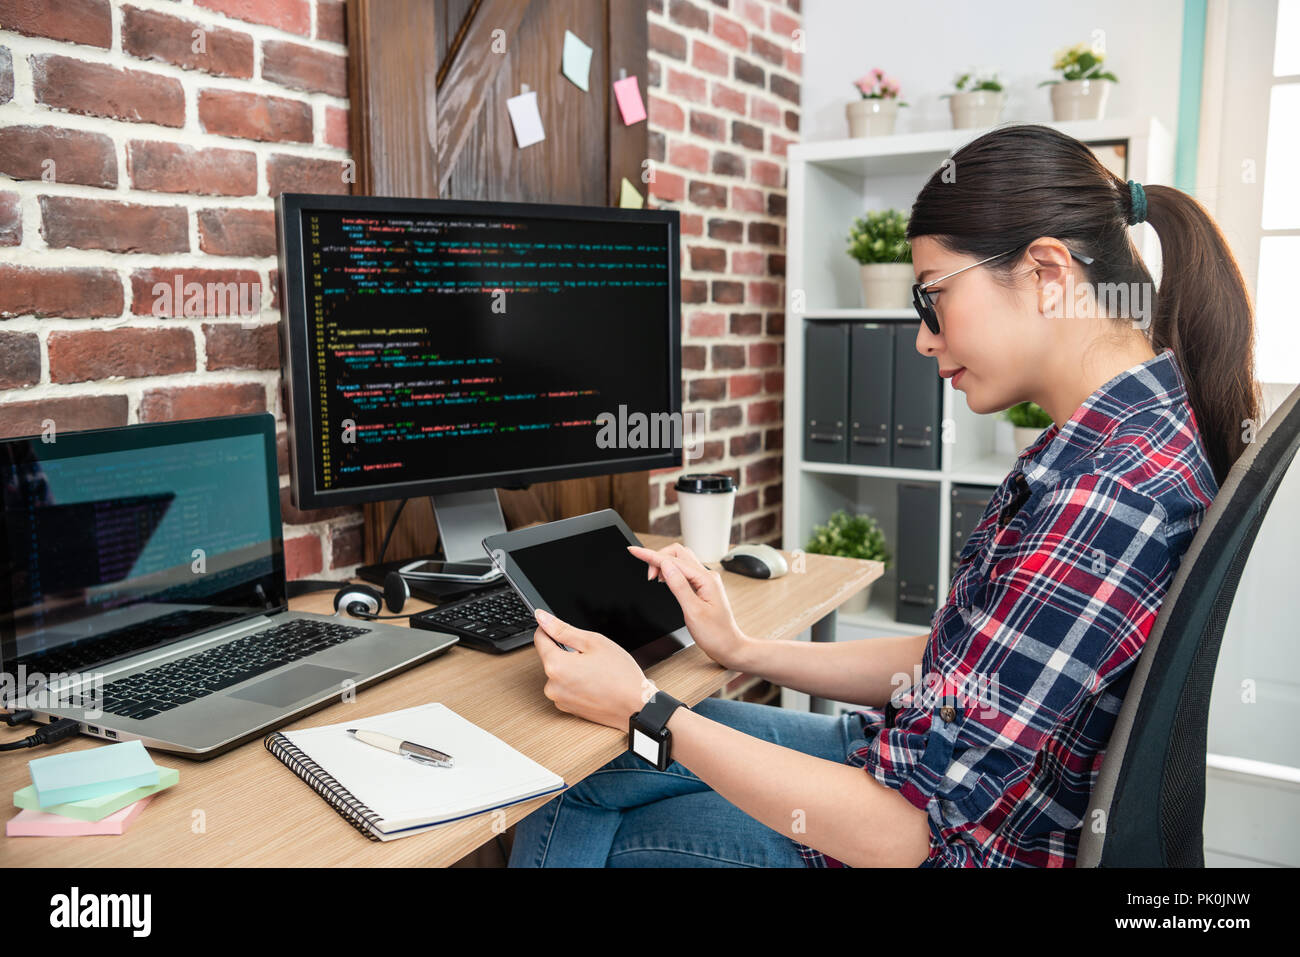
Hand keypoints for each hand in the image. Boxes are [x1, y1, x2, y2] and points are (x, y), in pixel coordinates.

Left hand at [531, 608, 656, 730]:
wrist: (635, 706)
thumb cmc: (620, 675)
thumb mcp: (593, 642)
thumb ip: (563, 629)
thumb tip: (542, 618)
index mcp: (555, 665)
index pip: (540, 638)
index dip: (550, 629)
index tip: (560, 628)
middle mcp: (552, 685)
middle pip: (551, 657)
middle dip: (567, 651)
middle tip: (591, 654)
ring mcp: (559, 699)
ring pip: (559, 672)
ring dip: (572, 668)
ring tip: (596, 671)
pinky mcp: (567, 708)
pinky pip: (566, 687)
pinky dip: (576, 682)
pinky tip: (595, 683)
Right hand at [626, 543, 751, 670]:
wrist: (729, 647)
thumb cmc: (715, 634)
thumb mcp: (693, 611)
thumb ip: (679, 586)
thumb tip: (665, 566)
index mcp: (706, 579)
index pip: (674, 560)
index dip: (651, 556)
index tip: (634, 551)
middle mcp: (707, 576)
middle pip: (678, 553)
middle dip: (658, 558)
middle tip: (647, 576)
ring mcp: (705, 581)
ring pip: (681, 561)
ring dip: (664, 564)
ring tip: (653, 578)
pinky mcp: (702, 587)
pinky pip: (684, 571)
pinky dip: (670, 572)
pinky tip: (664, 580)